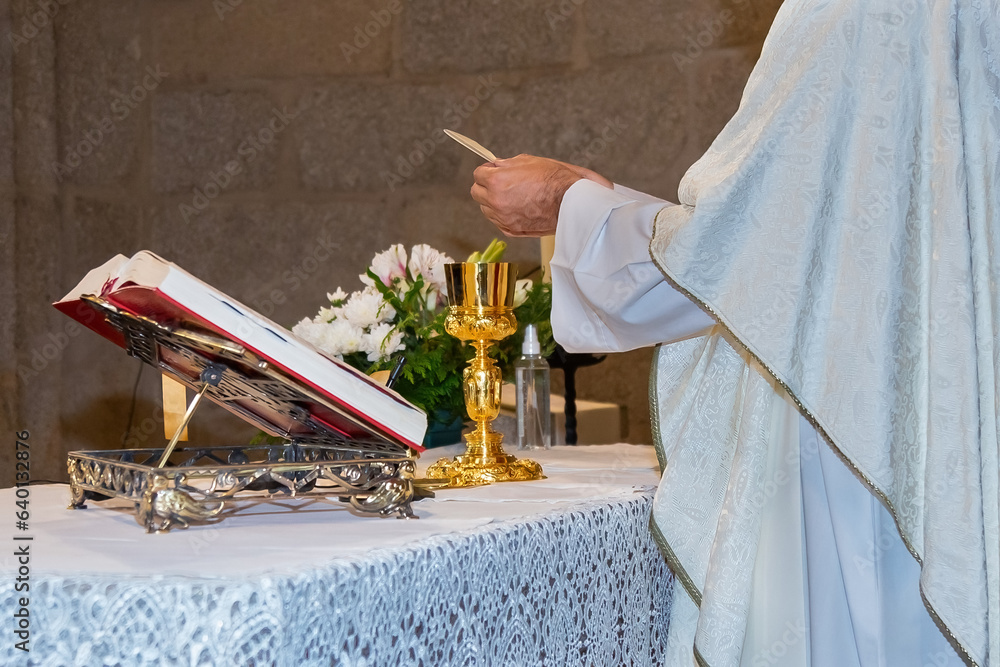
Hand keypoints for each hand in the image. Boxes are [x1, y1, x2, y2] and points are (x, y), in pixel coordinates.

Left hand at [471, 154, 611, 236]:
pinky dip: (502, 215)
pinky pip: (497, 222)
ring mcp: (503, 218)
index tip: (493, 170)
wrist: (571, 203)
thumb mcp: (530, 161)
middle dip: (485, 186)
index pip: (478, 174)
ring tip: (510, 196)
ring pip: (485, 209)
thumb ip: (508, 164)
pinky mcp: (512, 230)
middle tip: (498, 182)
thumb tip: (498, 165)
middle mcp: (496, 201)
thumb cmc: (554, 179)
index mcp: (497, 181)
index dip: (486, 171)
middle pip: (476, 193)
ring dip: (492, 202)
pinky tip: (515, 209)